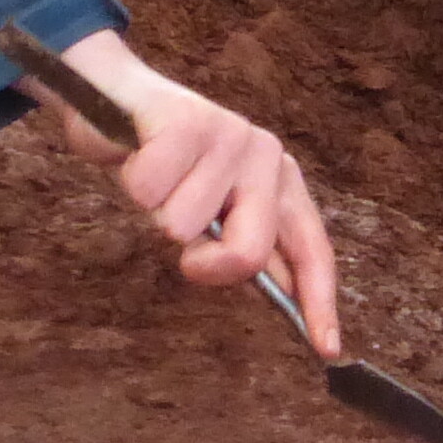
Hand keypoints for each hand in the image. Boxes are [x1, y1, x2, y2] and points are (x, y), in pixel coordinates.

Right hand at [32, 26, 345, 353]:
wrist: (115, 93)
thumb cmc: (167, 163)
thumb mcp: (214, 206)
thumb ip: (246, 241)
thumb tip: (284, 294)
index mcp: (282, 182)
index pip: (311, 250)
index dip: (319, 302)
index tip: (327, 349)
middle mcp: (266, 156)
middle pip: (247, 256)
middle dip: (204, 263)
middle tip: (180, 235)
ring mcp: (231, 135)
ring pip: (181, 227)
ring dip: (155, 210)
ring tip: (157, 178)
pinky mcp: (188, 121)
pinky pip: (149, 192)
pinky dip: (132, 180)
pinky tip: (138, 155)